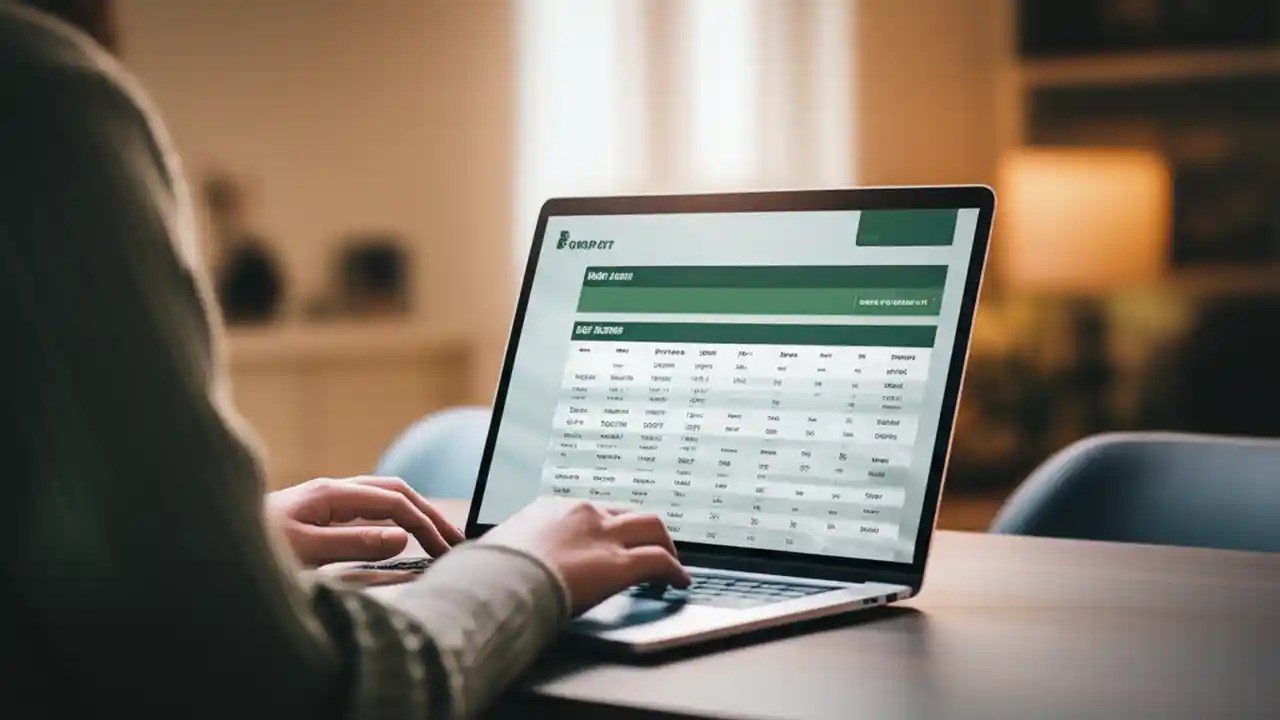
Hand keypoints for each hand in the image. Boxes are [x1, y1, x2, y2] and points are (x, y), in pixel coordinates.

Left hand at [266, 476, 464, 566]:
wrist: (204, 545)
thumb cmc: (251, 548)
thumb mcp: (304, 551)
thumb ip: (354, 542)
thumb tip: (402, 536)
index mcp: (330, 493)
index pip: (393, 502)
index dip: (424, 524)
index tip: (446, 550)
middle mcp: (330, 491)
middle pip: (394, 492)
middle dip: (428, 513)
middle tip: (456, 540)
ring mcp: (323, 501)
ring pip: (381, 498)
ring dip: (413, 514)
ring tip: (437, 537)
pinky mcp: (317, 515)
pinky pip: (366, 511)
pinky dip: (393, 520)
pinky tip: (398, 536)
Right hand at [480, 498, 690, 614]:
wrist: (496, 581)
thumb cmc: (486, 572)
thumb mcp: (496, 551)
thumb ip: (510, 554)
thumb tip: (492, 567)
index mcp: (552, 508)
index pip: (592, 512)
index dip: (609, 526)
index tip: (611, 539)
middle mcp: (583, 513)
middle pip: (629, 513)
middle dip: (644, 530)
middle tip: (652, 546)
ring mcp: (603, 536)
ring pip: (652, 527)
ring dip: (665, 544)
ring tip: (672, 563)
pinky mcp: (619, 564)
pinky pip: (658, 561)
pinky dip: (674, 571)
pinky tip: (679, 582)